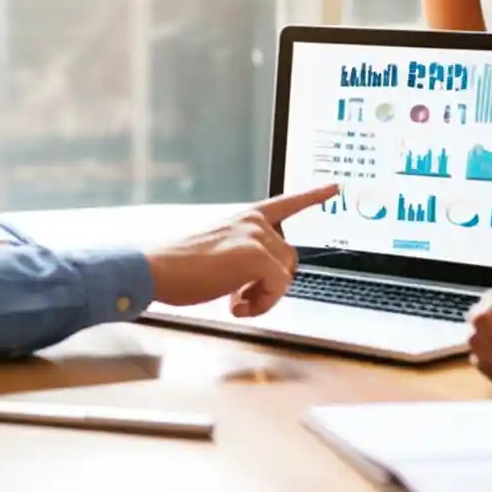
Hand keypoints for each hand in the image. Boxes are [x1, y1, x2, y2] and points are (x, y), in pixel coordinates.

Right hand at [145, 184, 338, 317]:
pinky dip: (262, 303)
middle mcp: (254, 222)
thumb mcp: (218, 252)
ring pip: (285, 275)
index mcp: (245, 217)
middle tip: (240, 296)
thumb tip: (261, 281)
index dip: (313, 195)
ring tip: (236, 301)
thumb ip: (244, 256)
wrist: (156, 269)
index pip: (286, 203)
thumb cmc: (179, 266)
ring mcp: (256, 237)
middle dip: (270, 282)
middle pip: (288, 258)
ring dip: (265, 295)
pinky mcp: (256, 257)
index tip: (335, 186)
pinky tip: (236, 305)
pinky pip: (278, 286)